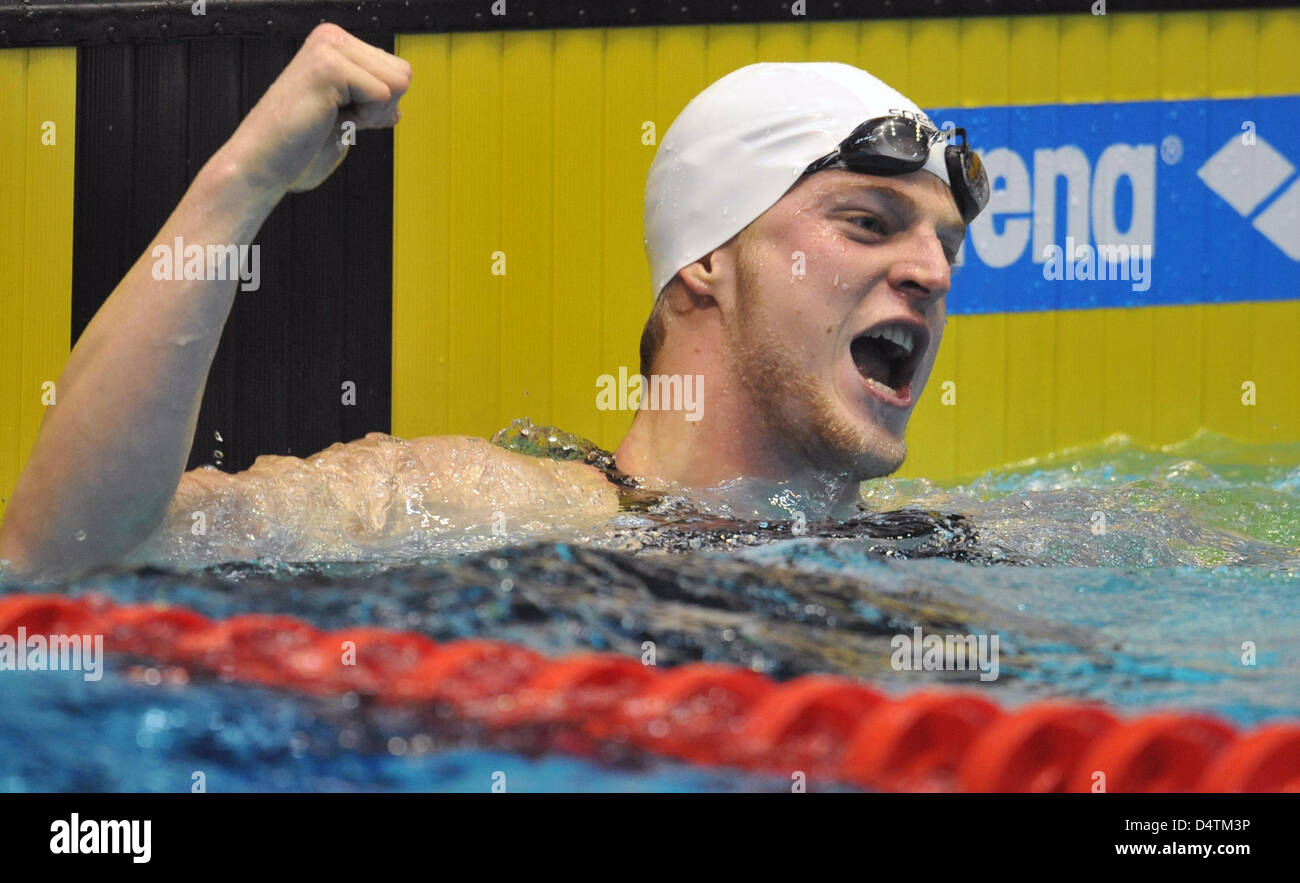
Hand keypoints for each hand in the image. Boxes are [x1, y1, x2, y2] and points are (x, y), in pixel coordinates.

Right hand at [222, 23, 410, 194]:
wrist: (261, 165)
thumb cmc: (296, 151)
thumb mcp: (344, 123)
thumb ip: (369, 109)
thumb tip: (397, 110)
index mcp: (334, 44)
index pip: (397, 70)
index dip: (380, 106)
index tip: (342, 115)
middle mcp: (332, 37)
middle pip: (403, 74)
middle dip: (380, 109)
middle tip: (338, 119)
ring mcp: (329, 48)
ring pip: (398, 83)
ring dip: (372, 114)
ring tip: (332, 118)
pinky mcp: (330, 67)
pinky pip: (382, 95)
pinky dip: (363, 118)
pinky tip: (329, 120)